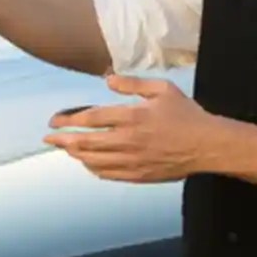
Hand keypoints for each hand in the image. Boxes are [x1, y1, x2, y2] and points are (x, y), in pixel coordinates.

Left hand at [43, 74, 216, 183]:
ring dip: (76, 155)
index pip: (91, 119)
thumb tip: (108, 81)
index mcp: (132, 116)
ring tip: (65, 149)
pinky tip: (88, 163)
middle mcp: (129, 140)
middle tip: (48, 138)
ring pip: (94, 161)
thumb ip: (132, 84)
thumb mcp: (162, 89)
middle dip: (63, 140)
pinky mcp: (139, 175)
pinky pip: (109, 174)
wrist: (207, 145)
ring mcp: (133, 160)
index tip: (54, 120)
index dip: (68, 120)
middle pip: (86, 142)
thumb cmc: (186, 115)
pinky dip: (94, 169)